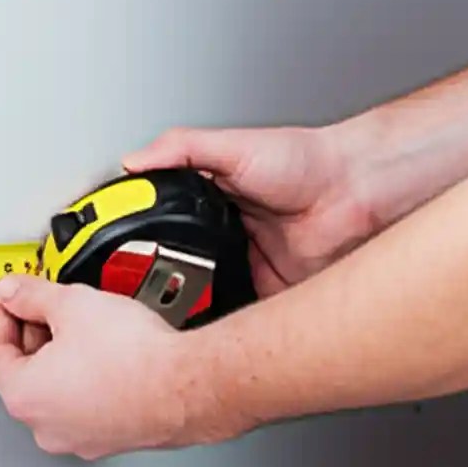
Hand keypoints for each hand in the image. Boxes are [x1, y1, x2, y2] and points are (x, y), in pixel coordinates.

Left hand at [0, 273, 241, 459]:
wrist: (189, 387)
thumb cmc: (134, 358)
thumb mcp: (71, 304)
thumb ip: (31, 295)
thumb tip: (12, 292)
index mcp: (23, 397)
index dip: (2, 315)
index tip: (12, 298)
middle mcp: (45, 426)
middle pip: (24, 371)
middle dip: (34, 333)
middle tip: (50, 306)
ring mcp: (79, 437)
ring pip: (56, 388)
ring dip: (61, 355)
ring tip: (85, 326)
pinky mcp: (110, 438)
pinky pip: (85, 402)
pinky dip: (87, 377)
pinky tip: (107, 353)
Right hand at [122, 125, 373, 295]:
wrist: (359, 191)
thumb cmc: (309, 162)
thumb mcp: (233, 146)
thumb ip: (181, 148)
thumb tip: (133, 160)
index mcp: (210, 199)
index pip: (160, 219)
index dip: (134, 233)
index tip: (109, 244)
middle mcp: (224, 233)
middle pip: (175, 260)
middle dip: (153, 275)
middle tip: (131, 284)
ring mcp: (244, 264)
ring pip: (202, 290)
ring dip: (186, 298)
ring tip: (162, 304)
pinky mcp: (267, 290)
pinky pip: (238, 313)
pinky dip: (224, 320)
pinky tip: (207, 318)